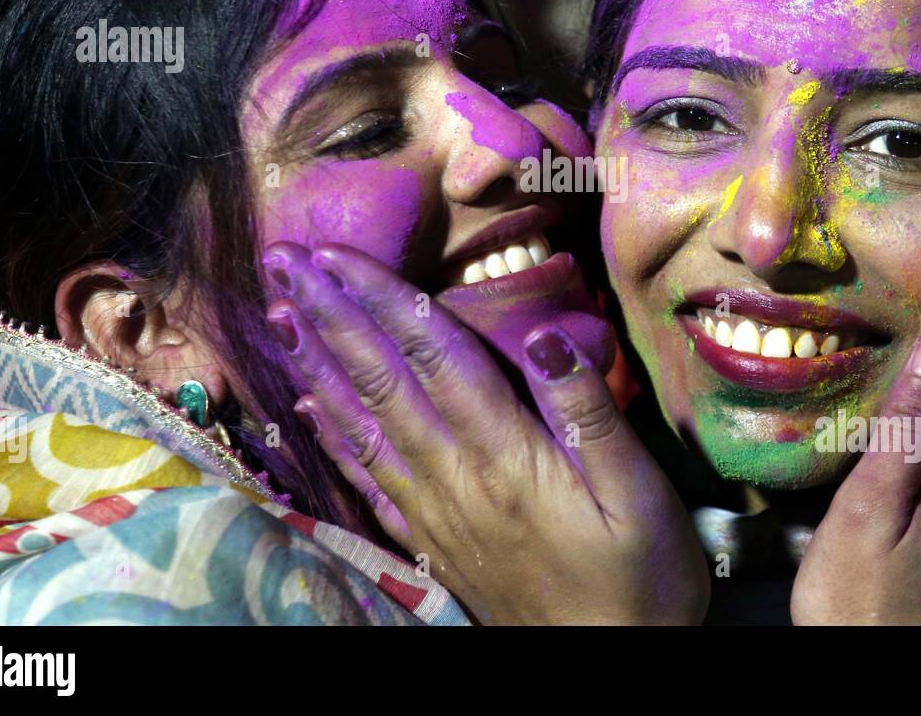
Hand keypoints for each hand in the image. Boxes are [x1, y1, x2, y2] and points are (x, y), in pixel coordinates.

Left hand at [262, 241, 709, 624]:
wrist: (609, 667)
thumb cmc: (640, 576)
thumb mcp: (639, 491)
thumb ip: (588, 410)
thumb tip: (544, 334)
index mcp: (505, 453)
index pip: (433, 355)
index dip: (383, 299)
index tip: (336, 253)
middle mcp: (455, 475)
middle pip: (383, 380)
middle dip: (331, 315)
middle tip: (285, 262)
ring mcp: (435, 510)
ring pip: (362, 423)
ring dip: (319, 363)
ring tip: (280, 315)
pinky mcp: (431, 539)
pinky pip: (367, 478)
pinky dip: (333, 437)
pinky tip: (309, 405)